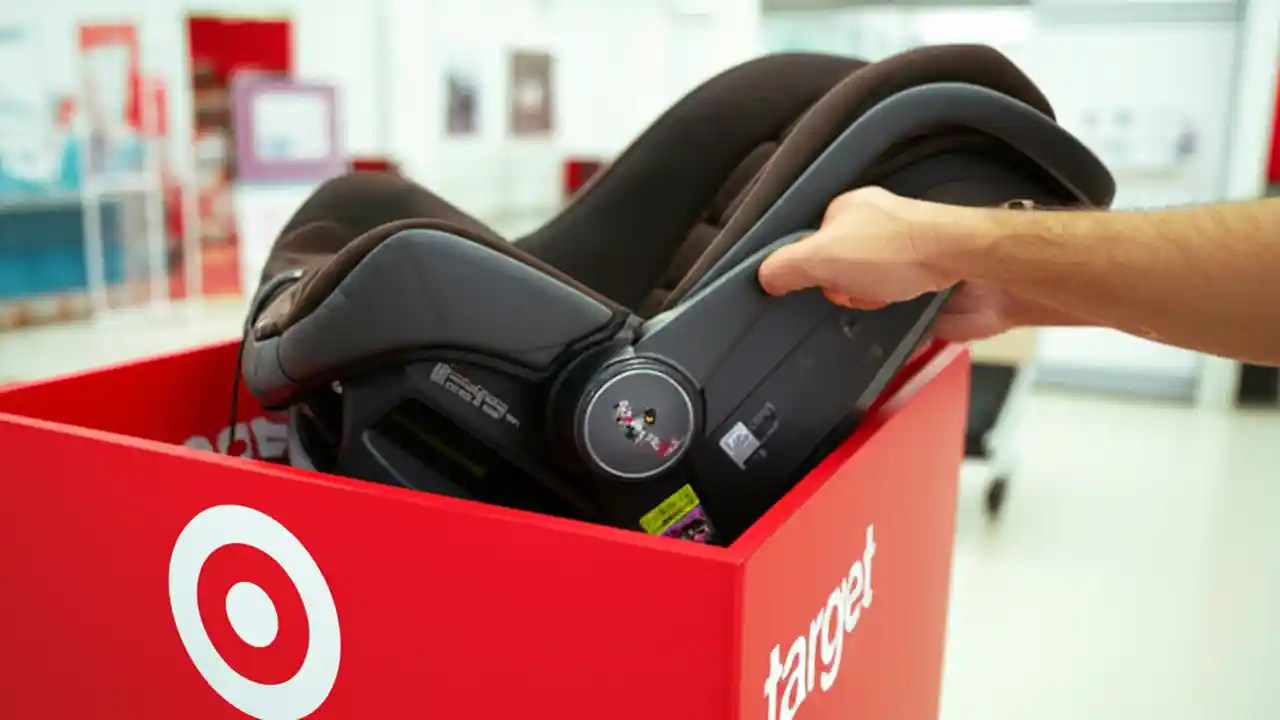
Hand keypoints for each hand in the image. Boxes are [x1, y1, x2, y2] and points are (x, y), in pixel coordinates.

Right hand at [757, 187, 1078, 341]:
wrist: (973, 269)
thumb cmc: (905, 250)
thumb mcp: (823, 255)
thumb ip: (786, 265)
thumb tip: (764, 276)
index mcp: (850, 211)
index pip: (810, 243)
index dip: (807, 268)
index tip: (810, 282)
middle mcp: (879, 231)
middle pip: (837, 272)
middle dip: (840, 292)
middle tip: (851, 293)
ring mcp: (906, 260)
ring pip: (867, 294)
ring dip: (869, 307)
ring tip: (881, 303)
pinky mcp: (928, 289)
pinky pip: (896, 313)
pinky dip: (893, 321)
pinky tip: (897, 317)